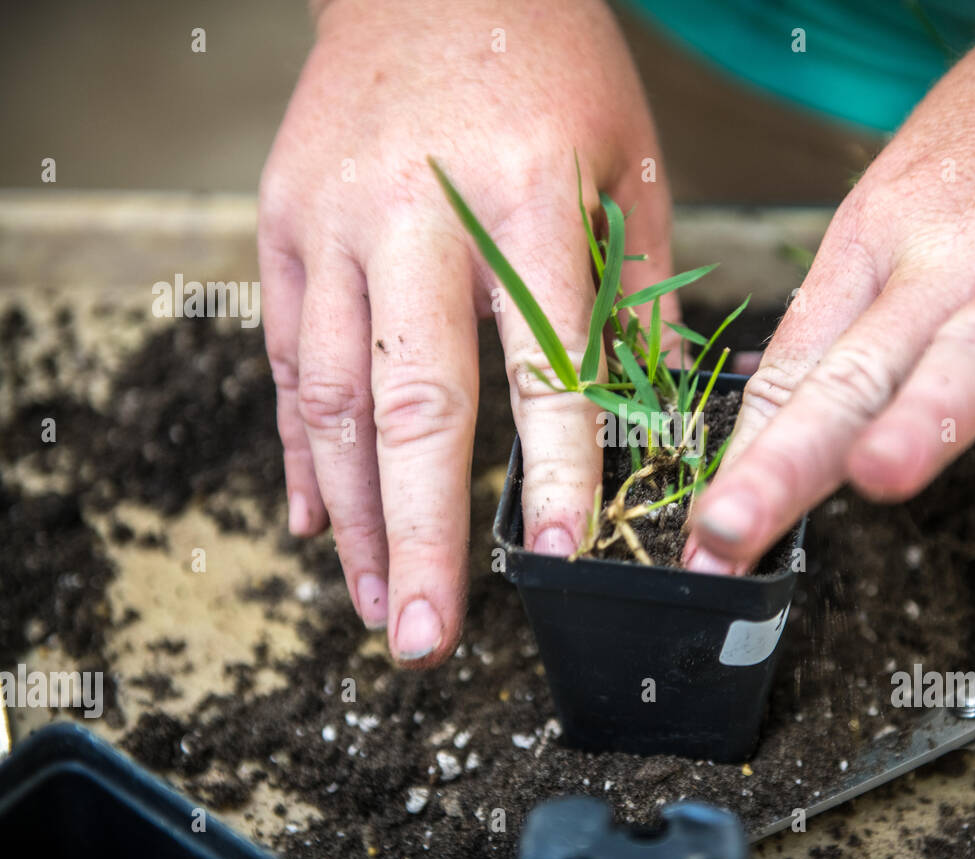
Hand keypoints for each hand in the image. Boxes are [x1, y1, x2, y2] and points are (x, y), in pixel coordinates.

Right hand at [259, 0, 675, 664]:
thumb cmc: (549, 63)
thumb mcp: (627, 160)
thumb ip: (633, 290)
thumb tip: (651, 413)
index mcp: (522, 196)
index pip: (541, 362)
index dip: (553, 470)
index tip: (560, 559)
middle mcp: (413, 215)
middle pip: (411, 403)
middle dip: (423, 535)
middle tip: (430, 638)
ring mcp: (332, 222)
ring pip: (330, 398)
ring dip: (356, 518)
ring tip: (381, 606)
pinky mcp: (283, 225)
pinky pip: (285, 358)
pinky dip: (302, 450)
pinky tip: (321, 525)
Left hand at [686, 0, 974, 572]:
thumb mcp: (902, 198)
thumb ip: (852, 307)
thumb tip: (778, 403)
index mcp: (876, 237)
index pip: (798, 362)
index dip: (744, 452)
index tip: (703, 535)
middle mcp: (950, 255)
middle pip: (857, 367)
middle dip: (786, 456)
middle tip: (728, 530)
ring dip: (924, 421)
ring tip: (876, 482)